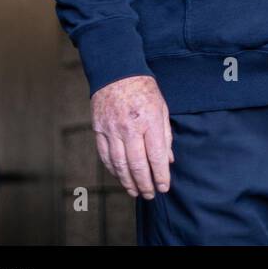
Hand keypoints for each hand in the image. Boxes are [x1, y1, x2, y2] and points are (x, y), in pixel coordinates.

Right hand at [91, 75, 173, 198]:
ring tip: (136, 192)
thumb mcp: (162, 108)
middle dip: (145, 183)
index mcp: (150, 120)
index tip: (164, 187)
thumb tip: (169, 160)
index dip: (160, 175)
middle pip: (137, 164)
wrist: (116, 73)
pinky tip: (121, 177)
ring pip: (119, 164)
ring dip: (128, 181)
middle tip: (151, 195)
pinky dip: (113, 170)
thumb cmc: (144, 90)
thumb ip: (166, 135)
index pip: (156, 155)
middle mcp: (130, 127)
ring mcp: (112, 129)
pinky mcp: (98, 130)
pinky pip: (105, 156)